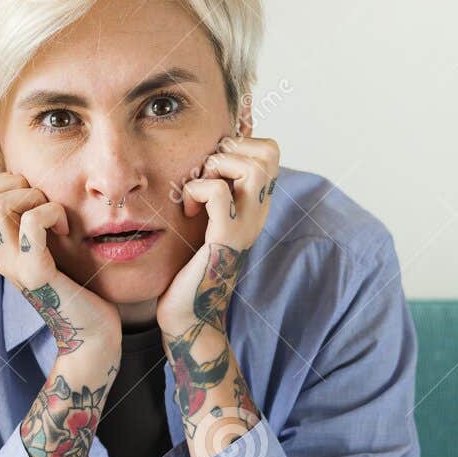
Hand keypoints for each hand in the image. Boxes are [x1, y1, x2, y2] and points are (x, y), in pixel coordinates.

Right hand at [0, 172, 120, 355]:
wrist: (92, 333)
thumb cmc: (80, 286)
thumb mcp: (49, 249)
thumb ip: (37, 226)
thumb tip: (39, 190)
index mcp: (0, 248)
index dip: (4, 182)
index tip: (36, 200)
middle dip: (16, 185)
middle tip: (45, 205)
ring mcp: (12, 265)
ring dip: (34, 198)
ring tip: (56, 219)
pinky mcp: (35, 273)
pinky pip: (31, 222)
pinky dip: (51, 213)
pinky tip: (67, 231)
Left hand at [155, 134, 280, 337]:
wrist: (189, 313)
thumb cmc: (188, 266)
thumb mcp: (205, 219)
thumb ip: (211, 192)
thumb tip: (201, 159)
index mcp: (255, 204)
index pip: (269, 150)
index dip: (239, 144)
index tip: (211, 168)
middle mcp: (258, 212)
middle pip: (269, 151)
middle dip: (230, 149)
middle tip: (206, 176)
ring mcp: (246, 225)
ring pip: (253, 166)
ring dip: (216, 167)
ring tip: (198, 191)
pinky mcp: (225, 239)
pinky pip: (217, 192)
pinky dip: (196, 190)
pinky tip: (188, 210)